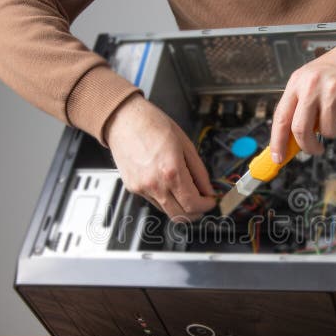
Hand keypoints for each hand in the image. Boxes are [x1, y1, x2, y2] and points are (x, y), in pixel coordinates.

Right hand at [104, 94, 215, 219]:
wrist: (124, 120)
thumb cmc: (152, 125)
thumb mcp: (186, 145)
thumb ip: (199, 172)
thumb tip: (208, 189)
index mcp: (171, 171)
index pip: (193, 204)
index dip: (206, 206)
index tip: (210, 201)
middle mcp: (155, 184)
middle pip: (180, 215)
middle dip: (195, 212)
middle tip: (202, 203)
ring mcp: (142, 188)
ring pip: (167, 211)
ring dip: (180, 207)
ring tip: (186, 192)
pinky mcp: (133, 188)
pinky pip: (153, 201)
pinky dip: (165, 199)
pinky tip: (168, 185)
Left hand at [270, 38, 335, 161]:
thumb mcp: (309, 81)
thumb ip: (299, 107)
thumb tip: (291, 140)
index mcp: (297, 83)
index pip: (281, 118)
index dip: (277, 142)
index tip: (278, 157)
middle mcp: (312, 86)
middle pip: (300, 129)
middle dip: (308, 146)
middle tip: (315, 149)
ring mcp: (332, 91)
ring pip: (327, 130)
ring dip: (334, 131)